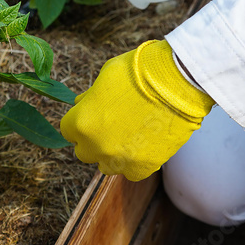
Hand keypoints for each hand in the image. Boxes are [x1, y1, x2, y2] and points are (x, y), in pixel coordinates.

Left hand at [60, 40, 213, 181]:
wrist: (176, 81)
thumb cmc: (138, 72)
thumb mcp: (105, 77)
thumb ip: (90, 97)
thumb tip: (82, 104)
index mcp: (81, 122)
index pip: (68, 130)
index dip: (81, 120)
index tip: (93, 115)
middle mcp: (96, 146)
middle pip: (84, 151)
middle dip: (93, 139)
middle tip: (110, 125)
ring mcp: (120, 159)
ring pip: (105, 166)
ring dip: (111, 154)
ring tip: (127, 136)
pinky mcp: (144, 166)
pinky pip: (131, 172)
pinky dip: (134, 162)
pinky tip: (142, 145)